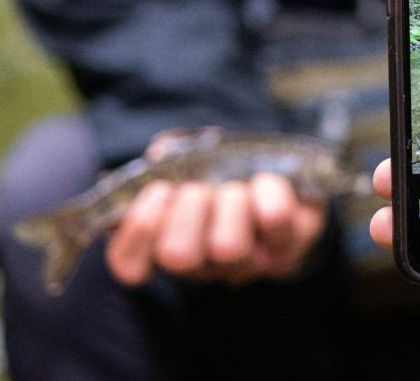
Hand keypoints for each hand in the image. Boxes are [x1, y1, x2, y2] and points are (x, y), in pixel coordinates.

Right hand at [106, 172, 325, 286]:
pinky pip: (275, 220)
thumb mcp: (189, 160)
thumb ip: (168, 158)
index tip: (156, 192)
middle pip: (178, 255)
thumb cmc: (227, 172)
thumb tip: (160, 154)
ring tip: (237, 187)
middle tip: (199, 188)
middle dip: (187, 209)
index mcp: (167, 244)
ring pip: (228, 247)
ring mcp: (249, 262)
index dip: (136, 232)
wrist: (288, 176)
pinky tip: (266, 181)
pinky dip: (269, 190)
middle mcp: (205, 265)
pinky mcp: (290, 247)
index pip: (129, 264)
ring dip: (230, 202)